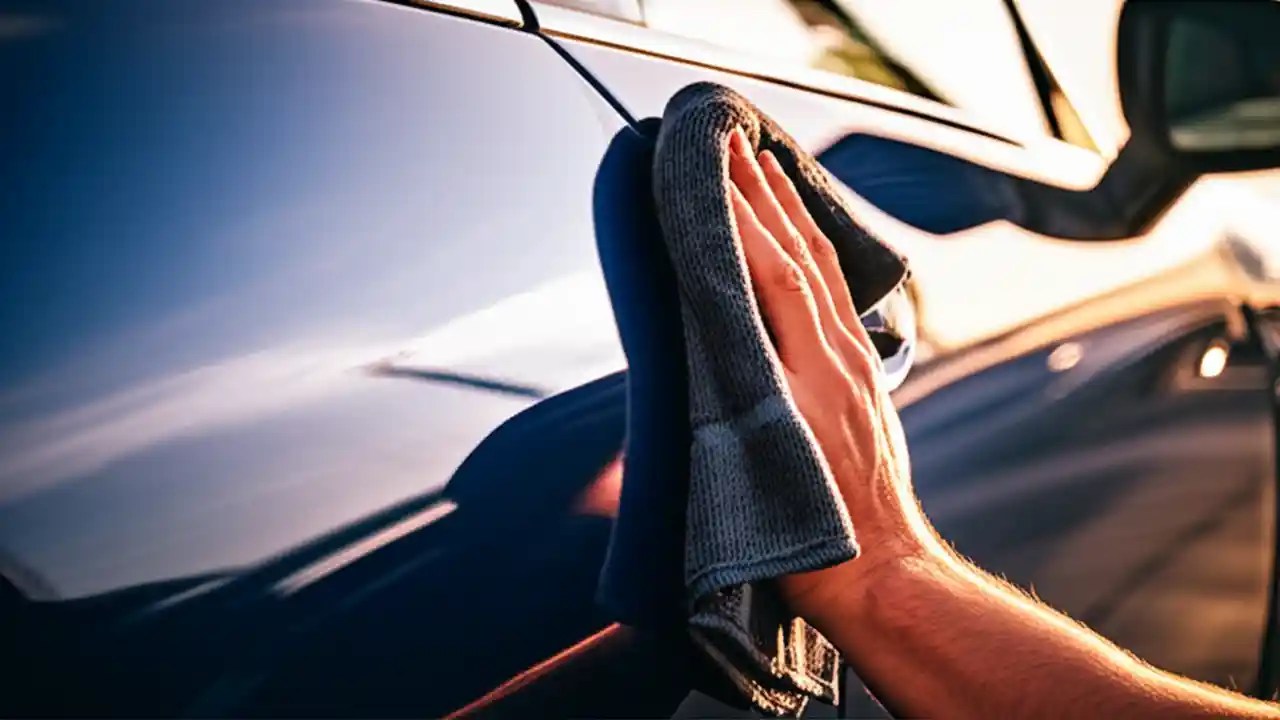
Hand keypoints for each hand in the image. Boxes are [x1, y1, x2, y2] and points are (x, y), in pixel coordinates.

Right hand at [725, 128, 938, 629]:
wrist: (884, 575)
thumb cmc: (809, 547)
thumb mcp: (738, 508)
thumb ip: (679, 475)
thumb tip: (613, 471)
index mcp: (803, 383)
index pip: (770, 279)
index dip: (741, 222)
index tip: (712, 172)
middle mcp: (836, 362)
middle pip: (798, 258)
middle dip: (763, 196)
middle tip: (732, 143)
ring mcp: (857, 368)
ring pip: (825, 270)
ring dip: (794, 212)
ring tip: (768, 164)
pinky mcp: (865, 380)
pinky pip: (842, 296)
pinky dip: (820, 251)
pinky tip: (807, 235)